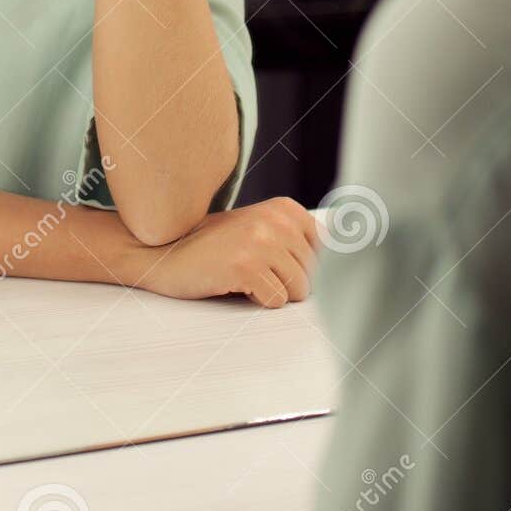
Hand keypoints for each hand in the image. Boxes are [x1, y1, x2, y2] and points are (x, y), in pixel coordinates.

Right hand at [130, 197, 320, 307]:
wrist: (164, 250)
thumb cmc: (213, 247)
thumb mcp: (259, 230)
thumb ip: (296, 241)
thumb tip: (346, 259)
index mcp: (285, 209)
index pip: (325, 254)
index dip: (301, 268)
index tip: (280, 265)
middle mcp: (277, 220)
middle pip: (312, 276)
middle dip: (285, 283)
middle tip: (253, 271)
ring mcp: (262, 242)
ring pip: (297, 292)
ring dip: (271, 293)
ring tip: (244, 276)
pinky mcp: (246, 266)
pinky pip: (275, 301)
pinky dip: (256, 302)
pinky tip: (233, 284)